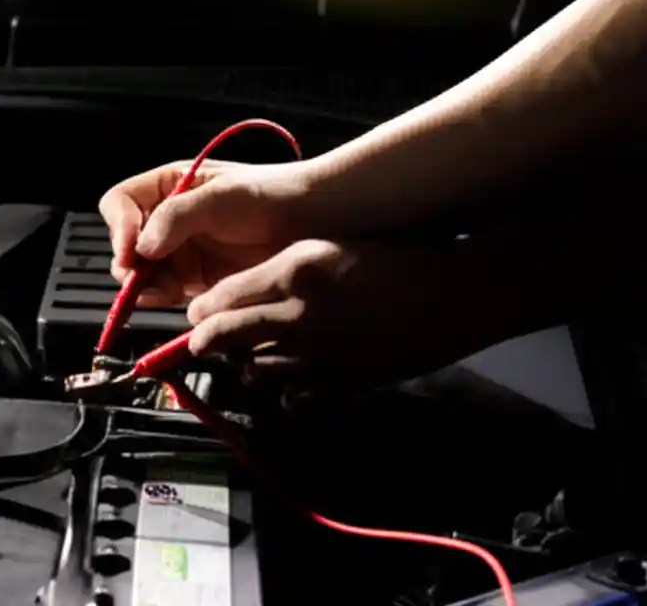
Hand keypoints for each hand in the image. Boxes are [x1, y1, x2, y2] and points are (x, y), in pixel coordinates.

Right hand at [98, 160, 311, 305]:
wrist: (315, 224)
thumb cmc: (272, 197)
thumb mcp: (223, 197)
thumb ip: (178, 217)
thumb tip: (142, 248)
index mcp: (169, 187)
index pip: (121, 203)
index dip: (120, 227)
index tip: (132, 250)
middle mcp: (168, 219)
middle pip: (125, 242)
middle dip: (128, 261)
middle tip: (137, 278)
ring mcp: (180, 250)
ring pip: (141, 271)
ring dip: (142, 284)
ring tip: (157, 291)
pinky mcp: (195, 280)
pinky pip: (164, 292)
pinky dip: (160, 298)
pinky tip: (167, 299)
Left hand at [184, 240, 507, 407]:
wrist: (451, 296)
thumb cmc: (392, 260)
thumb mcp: (327, 248)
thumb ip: (279, 272)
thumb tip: (234, 298)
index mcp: (294, 269)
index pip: (221, 295)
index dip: (202, 310)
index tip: (196, 316)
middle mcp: (298, 313)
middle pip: (224, 335)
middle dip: (205, 342)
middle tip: (200, 343)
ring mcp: (317, 353)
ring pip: (252, 370)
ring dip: (248, 365)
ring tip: (253, 357)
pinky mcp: (339, 383)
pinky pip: (290, 398)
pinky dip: (287, 392)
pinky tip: (296, 378)